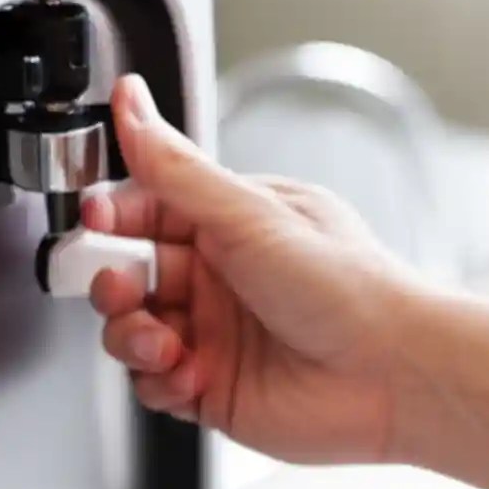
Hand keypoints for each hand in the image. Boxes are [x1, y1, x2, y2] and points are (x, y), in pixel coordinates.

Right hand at [82, 74, 422, 463]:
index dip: (110, 216)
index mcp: (233, 221)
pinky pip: (153, 382)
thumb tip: (131, 102)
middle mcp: (222, 274)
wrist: (394, 373)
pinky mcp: (213, 386)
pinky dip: (158, 380)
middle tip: (124, 288)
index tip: (93, 222)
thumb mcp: (250, 215)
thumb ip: (176, 168)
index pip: (147, 206)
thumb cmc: (348, 286)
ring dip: (131, 335)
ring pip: (132, 328)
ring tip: (161, 340)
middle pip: (130, 270)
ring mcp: (217, 331)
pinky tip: (189, 373)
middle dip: (112, 281)